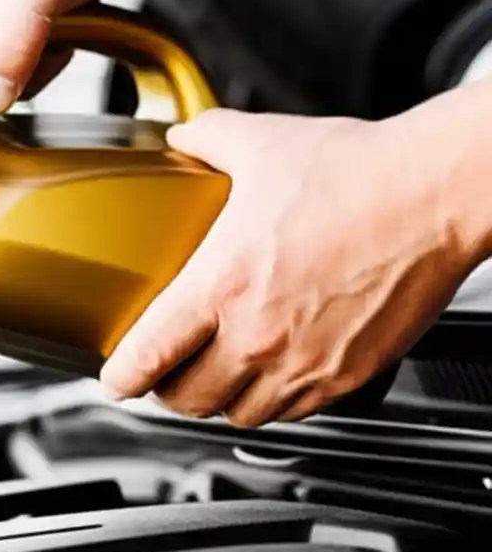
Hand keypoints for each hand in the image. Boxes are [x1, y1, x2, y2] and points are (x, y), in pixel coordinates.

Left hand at [98, 105, 491, 426]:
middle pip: (187, 399)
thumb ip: (207, 140)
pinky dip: (273, 403)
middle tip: (162, 374)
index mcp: (222, 283)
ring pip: (240, 415)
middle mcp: (258, 334)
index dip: (121, 376)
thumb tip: (183, 137)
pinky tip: (269, 378)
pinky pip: (295, 413)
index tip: (113, 378)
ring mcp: (305, 361)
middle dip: (166, 390)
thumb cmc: (358, 172)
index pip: (148, 356)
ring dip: (219, 402)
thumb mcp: (260, 143)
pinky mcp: (348, 375)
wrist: (437, 193)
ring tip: (213, 379)